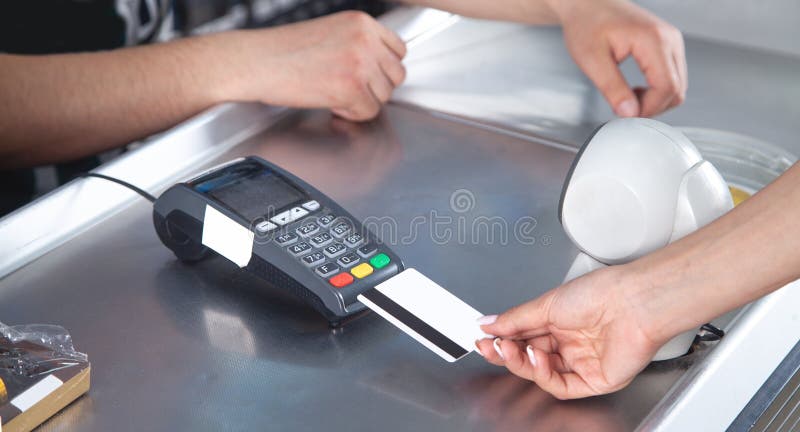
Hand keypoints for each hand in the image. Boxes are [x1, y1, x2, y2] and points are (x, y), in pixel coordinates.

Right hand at [225, 11, 405, 120]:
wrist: (256, 61)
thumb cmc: (283, 50)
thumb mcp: (330, 32)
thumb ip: (359, 44)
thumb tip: (379, 68)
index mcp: (362, 22)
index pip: (398, 50)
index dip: (383, 68)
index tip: (369, 76)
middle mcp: (365, 39)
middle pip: (396, 75)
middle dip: (376, 87)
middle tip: (351, 90)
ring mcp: (360, 63)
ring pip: (384, 96)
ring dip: (363, 101)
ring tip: (337, 95)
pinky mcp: (350, 88)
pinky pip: (368, 112)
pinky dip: (352, 114)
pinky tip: (332, 104)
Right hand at [475, 266, 664, 398]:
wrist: (632, 303)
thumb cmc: (602, 293)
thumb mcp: (547, 303)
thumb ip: (515, 318)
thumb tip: (488, 322)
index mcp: (560, 322)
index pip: (523, 336)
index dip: (502, 338)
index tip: (483, 337)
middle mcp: (570, 343)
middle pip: (529, 356)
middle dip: (506, 353)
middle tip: (490, 346)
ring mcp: (581, 362)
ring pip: (541, 373)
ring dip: (521, 363)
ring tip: (510, 349)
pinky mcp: (594, 380)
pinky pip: (561, 385)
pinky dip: (543, 375)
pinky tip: (536, 359)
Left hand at [551, 0, 686, 116]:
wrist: (588, 4)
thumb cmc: (587, 24)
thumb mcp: (591, 60)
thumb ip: (612, 88)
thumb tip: (629, 113)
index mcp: (653, 40)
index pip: (667, 87)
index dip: (648, 109)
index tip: (625, 116)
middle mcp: (669, 39)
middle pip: (677, 89)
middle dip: (652, 107)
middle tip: (624, 110)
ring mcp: (671, 41)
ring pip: (677, 85)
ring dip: (654, 100)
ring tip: (626, 97)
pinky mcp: (667, 46)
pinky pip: (671, 77)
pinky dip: (656, 90)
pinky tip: (634, 90)